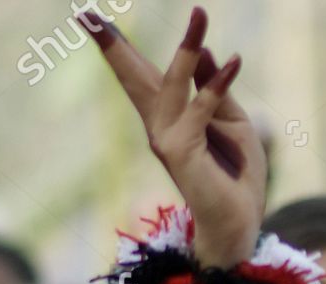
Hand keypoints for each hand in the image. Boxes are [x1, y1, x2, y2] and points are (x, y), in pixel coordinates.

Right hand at [82, 7, 265, 267]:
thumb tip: (205, 49)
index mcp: (168, 117)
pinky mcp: (181, 152)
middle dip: (112, 44)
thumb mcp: (232, 123)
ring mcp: (166, 138)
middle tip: (85, 11)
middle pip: (133, 77)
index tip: (90, 17)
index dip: (119, 46)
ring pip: (171, 83)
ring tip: (200, 12)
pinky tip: (233, 61)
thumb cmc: (237, 175)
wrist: (240, 221)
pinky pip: (201, 110)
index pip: (142, 75)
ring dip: (187, 47)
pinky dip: (216, 85)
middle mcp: (159, 125)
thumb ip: (215, 89)